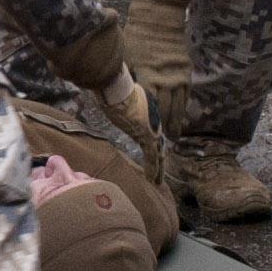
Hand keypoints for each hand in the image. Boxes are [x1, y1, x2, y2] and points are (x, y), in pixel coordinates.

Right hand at [91, 67, 168, 185]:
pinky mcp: (149, 136)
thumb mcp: (120, 100)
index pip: (152, 135)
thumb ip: (121, 107)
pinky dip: (153, 168)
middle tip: (159, 176)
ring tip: (157, 181)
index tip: (153, 156)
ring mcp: (153, 129)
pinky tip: (153, 179)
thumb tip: (112, 106)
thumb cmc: (113, 90)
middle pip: (158, 145)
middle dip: (158, 161)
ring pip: (157, 152)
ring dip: (157, 168)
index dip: (153, 147)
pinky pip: (153, 155)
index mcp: (148, 114)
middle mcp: (154, 122)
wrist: (116, 89)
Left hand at [121, 3, 191, 134]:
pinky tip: (180, 114)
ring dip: (176, 121)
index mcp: (148, 77)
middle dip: (165, 128)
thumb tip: (114, 96)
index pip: (150, 108)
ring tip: (174, 134)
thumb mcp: (123, 57)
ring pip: (179, 105)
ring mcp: (178, 75)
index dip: (150, 125)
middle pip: (167, 111)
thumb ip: (122, 78)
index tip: (149, 138)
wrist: (160, 16)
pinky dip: (183, 106)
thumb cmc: (136, 36)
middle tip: (163, 143)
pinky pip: (186, 94)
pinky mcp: (186, 70)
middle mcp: (166, 79)